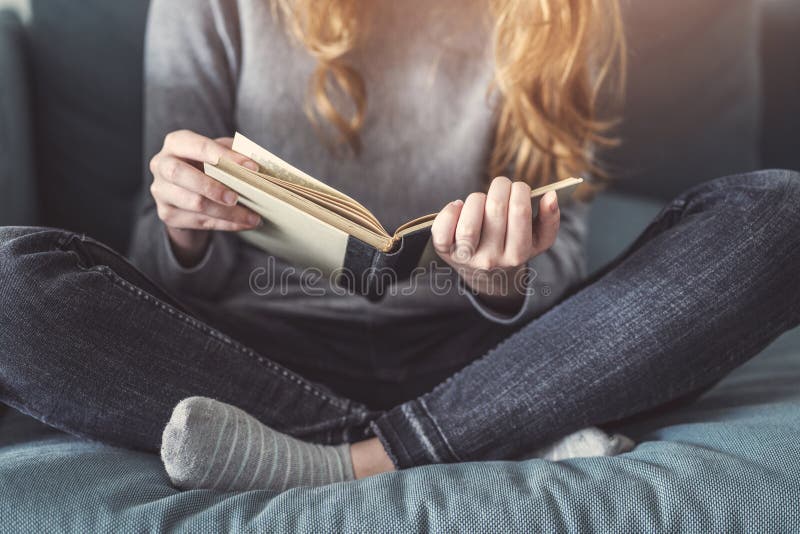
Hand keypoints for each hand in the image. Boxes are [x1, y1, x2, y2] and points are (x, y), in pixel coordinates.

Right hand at [149, 130, 261, 265]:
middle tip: (237, 198)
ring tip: (252, 218)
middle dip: (212, 187)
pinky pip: (198, 221)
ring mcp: (161, 191)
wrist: (187, 193)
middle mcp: (162, 164)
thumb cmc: (206, 166)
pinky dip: (224, 224)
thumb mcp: (218, 154)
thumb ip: (233, 153)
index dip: (225, 156)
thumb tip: (257, 162)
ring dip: (227, 213)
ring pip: (194, 203)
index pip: (199, 146)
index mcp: (176, 143)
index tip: (252, 167)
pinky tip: (243, 224)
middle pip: (181, 174)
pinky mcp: (167, 214)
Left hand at [431, 176, 560, 312]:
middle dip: (500, 186)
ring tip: (481, 200)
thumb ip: (550, 220)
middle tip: (501, 186)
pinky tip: (458, 206)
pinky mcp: (444, 252)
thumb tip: (551, 196)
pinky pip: (441, 231)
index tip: (518, 188)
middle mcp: (491, 260)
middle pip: (495, 209)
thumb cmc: (513, 246)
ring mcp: (466, 257)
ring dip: (476, 199)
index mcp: (517, 255)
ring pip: (468, 223)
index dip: (519, 189)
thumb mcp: (537, 239)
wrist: (486, 274)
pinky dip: (448, 211)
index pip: (520, 211)